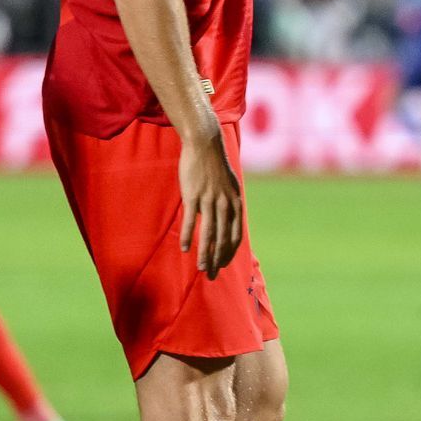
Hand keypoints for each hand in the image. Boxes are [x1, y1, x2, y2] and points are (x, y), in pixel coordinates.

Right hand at [177, 130, 244, 277]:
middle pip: (223, 239)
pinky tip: (185, 248)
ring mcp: (209, 200)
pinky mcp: (193, 195)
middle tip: (212, 276)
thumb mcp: (230, 186)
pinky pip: (191, 221)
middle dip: (218, 260)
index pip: (235, 236)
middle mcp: (225, 204)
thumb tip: (228, 220)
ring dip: (205, 254)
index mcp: (235, 203)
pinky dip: (189, 237)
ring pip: (209, 234)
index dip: (230, 253)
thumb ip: (230, 204)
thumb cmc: (215, 166)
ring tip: (201, 269)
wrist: (205, 144)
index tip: (223, 265)